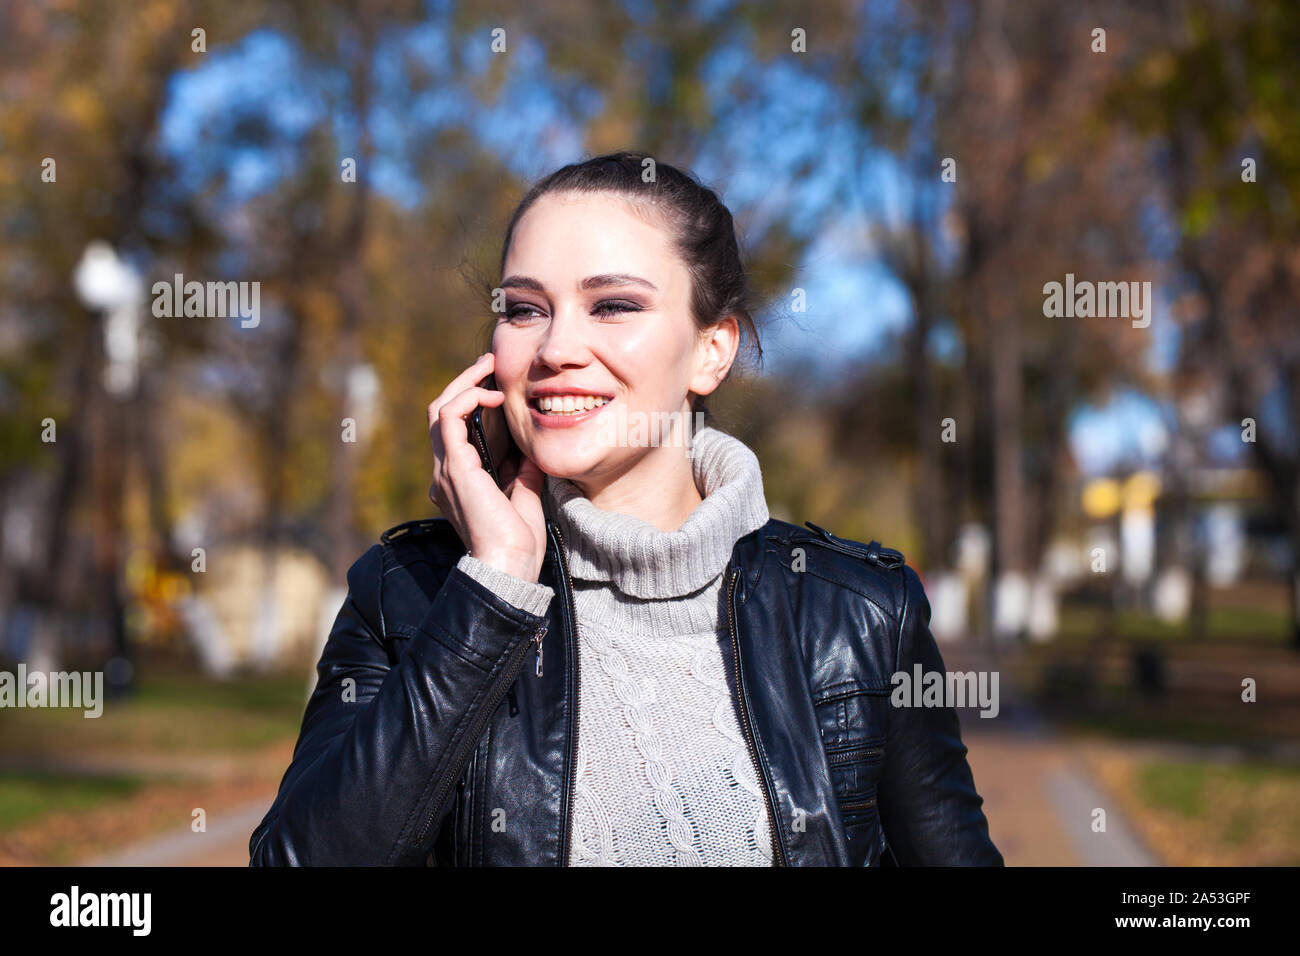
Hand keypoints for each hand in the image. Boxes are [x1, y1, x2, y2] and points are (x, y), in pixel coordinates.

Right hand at [427, 353, 546, 582]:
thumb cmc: (519, 541)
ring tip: (487, 367)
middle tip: (489, 364)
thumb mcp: (525, 494)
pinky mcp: (454, 467)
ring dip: (463, 383)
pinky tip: (492, 394)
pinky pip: (449, 418)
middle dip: (465, 384)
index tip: (498, 384)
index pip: (457, 430)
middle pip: (443, 414)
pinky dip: (467, 398)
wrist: (510, 564)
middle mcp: (446, 472)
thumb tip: (532, 448)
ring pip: (440, 410)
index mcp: (460, 480)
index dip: (473, 402)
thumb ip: (524, 469)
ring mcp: (446, 469)